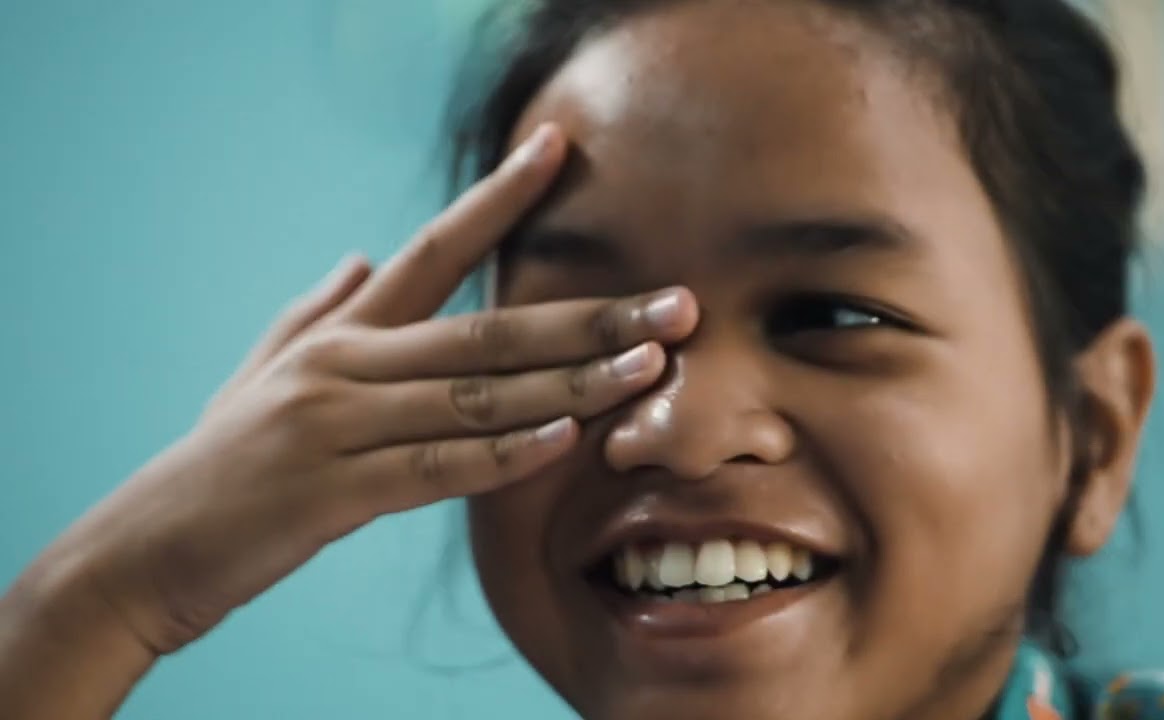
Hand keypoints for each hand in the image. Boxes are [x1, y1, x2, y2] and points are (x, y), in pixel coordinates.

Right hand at [21, 124, 698, 657]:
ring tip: (648, 367)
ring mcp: (341, 423)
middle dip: (589, 316)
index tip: (559, 149)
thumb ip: (318, 309)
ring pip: (478, 397)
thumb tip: (357, 254)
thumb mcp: (264, 368)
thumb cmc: (226, 457)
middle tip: (675, 304)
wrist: (152, 545)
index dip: (499, 196)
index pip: (435, 247)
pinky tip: (565, 442)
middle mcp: (347, 363)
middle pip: (489, 330)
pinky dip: (503, 457)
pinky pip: (437, 469)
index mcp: (342, 331)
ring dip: (572, 384)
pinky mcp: (335, 490)